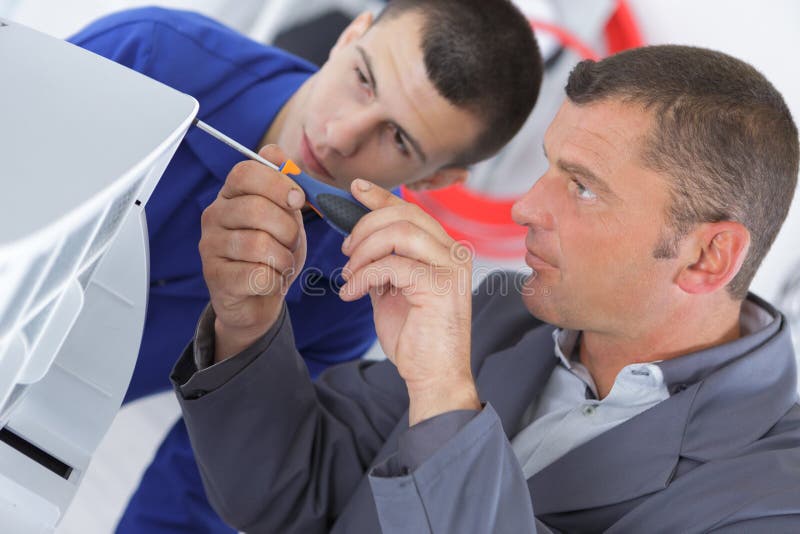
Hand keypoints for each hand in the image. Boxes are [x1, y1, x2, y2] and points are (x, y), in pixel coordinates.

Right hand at [199, 145, 306, 361]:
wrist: (259, 298)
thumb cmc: (273, 252)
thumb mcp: (286, 216)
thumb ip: (285, 187)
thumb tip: (278, 154)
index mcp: (231, 194)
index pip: (245, 172)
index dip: (277, 183)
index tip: (297, 200)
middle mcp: (214, 216)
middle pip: (256, 208)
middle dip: (287, 228)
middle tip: (290, 242)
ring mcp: (210, 247)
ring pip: (258, 244)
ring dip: (283, 258)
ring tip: (280, 263)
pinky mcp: (215, 277)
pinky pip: (257, 274)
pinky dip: (275, 280)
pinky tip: (270, 280)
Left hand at [339, 179, 479, 424]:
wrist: (434, 376)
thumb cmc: (415, 337)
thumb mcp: (392, 290)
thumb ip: (382, 262)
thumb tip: (357, 238)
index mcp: (444, 250)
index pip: (411, 211)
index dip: (381, 196)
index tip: (355, 189)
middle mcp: (454, 252)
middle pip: (404, 215)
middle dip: (364, 227)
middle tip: (345, 252)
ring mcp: (451, 267)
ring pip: (399, 233)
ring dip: (364, 251)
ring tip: (349, 275)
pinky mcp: (441, 286)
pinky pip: (392, 265)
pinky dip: (364, 276)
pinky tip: (351, 293)